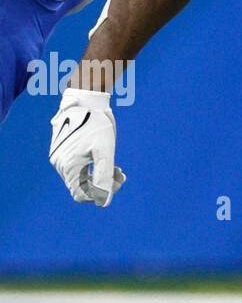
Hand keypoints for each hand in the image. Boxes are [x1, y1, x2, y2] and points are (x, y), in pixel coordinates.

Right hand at [49, 87, 125, 206]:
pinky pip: (76, 168)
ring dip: (99, 176)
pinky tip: (106, 160)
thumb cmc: (96, 123)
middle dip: (103, 184)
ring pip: (80, 178)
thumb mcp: (105, 151)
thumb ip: (104, 177)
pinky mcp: (62, 151)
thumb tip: (103, 202)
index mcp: (68, 166)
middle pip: (81, 187)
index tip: (116, 182)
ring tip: (117, 167)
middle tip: (121, 173)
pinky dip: (91, 168)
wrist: (85, 100)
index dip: (100, 194)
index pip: (81, 195)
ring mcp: (59, 157)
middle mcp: (59, 164)